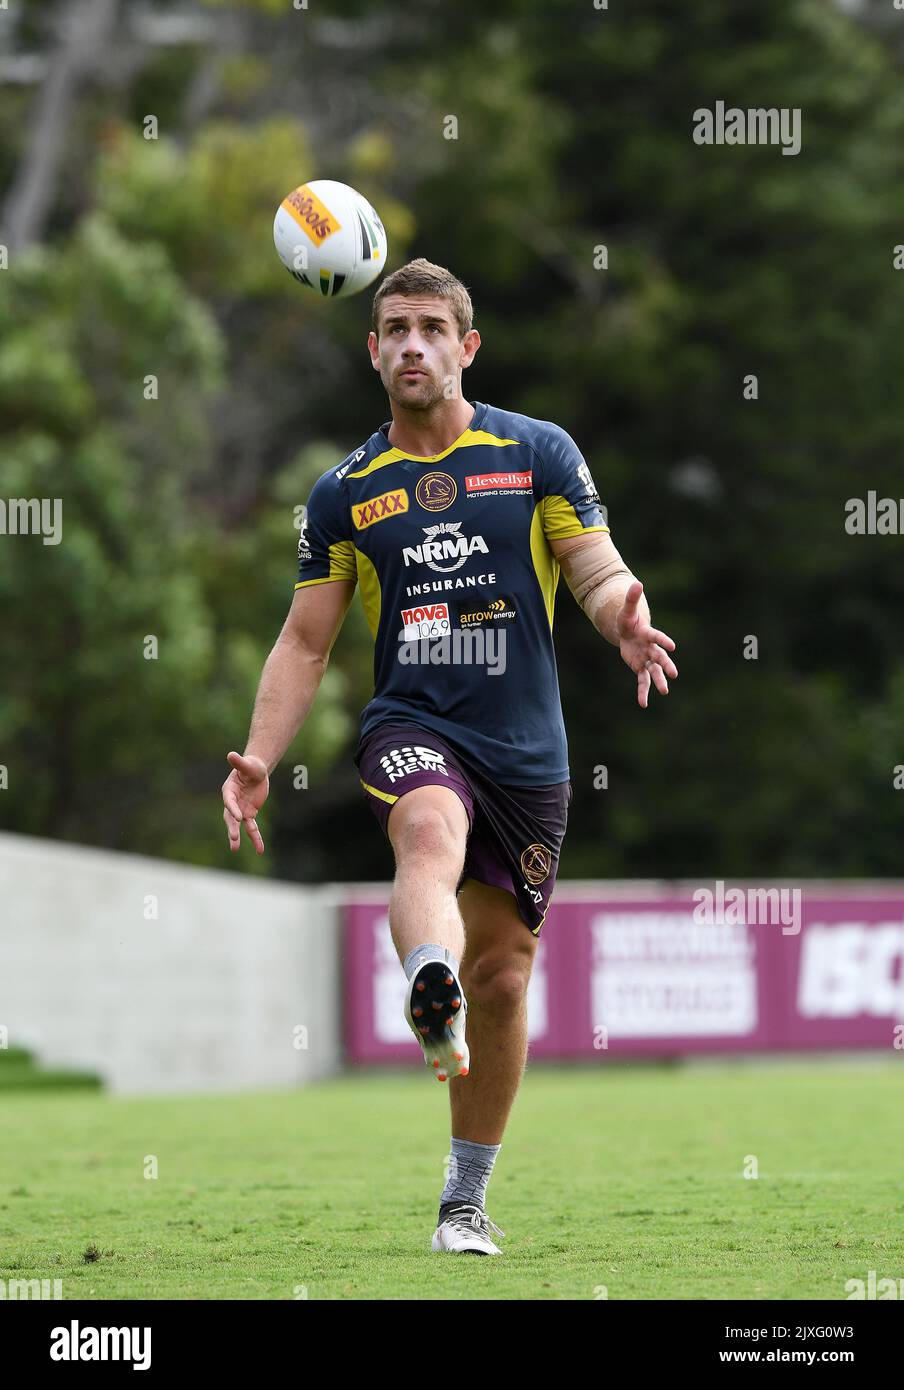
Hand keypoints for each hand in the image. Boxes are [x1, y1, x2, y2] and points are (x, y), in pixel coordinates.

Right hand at [222, 751, 268, 853]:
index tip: (238, 817)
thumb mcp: (248, 764)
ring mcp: (241, 810)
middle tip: (233, 838)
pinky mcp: (249, 814)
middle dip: (232, 828)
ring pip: (239, 826)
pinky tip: (259, 850)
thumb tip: (231, 754)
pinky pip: (252, 828)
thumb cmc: (251, 766)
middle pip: (230, 817)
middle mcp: (232, 802)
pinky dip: (255, 838)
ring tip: (234, 849)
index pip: (229, 801)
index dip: (233, 809)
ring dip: (238, 837)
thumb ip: (240, 762)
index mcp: (229, 790)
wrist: (256, 772)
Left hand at [615, 580, 677, 708]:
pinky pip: (642, 681)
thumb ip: (631, 598)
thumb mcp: (626, 610)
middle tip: (674, 674)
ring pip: (654, 672)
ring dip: (659, 681)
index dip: (663, 641)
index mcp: (648, 633)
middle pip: (660, 658)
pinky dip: (642, 692)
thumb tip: (636, 582)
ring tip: (665, 691)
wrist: (627, 632)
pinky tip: (643, 704)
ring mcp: (646, 659)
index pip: (657, 637)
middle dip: (666, 665)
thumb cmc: (628, 620)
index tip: (672, 647)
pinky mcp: (640, 668)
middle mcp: (651, 648)